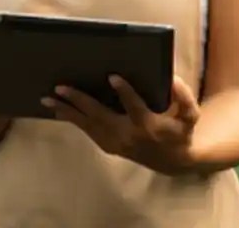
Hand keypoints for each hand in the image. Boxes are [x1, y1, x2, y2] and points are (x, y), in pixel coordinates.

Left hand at [42, 74, 199, 174]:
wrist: (173, 162)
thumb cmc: (180, 131)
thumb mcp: (190, 114)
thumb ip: (183, 96)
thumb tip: (171, 77)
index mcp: (148, 124)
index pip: (134, 107)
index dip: (125, 92)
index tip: (112, 77)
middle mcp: (128, 135)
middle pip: (100, 117)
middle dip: (79, 101)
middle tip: (60, 87)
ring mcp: (116, 143)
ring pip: (88, 126)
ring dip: (67, 112)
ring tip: (48, 99)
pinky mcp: (109, 146)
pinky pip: (87, 132)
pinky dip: (72, 120)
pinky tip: (58, 110)